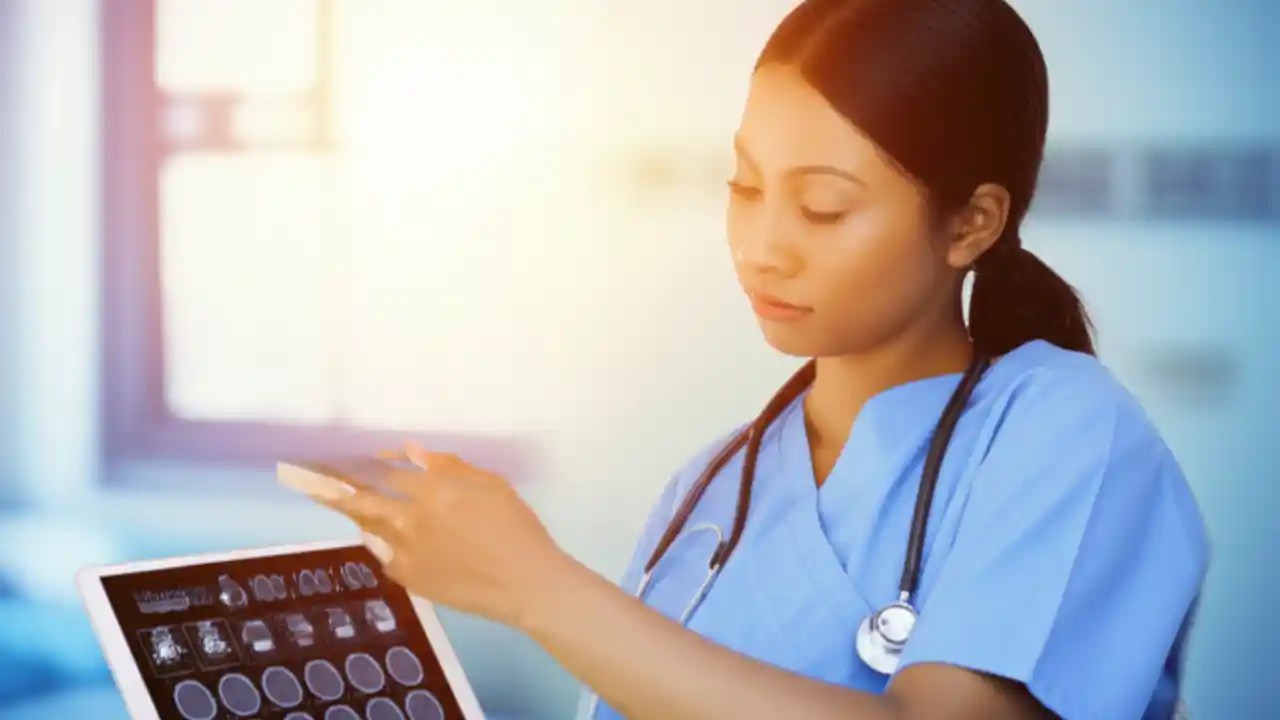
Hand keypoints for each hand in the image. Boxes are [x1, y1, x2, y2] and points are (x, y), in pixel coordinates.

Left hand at [318, 441, 571, 628]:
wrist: (525, 582)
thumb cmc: (515, 526)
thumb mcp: (489, 484)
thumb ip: (447, 466)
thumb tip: (410, 452)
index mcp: (433, 488)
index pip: (384, 470)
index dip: (362, 463)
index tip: (344, 459)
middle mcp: (411, 517)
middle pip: (360, 500)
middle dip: (328, 488)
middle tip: (303, 479)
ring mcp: (405, 550)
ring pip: (370, 528)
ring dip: (359, 515)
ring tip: (342, 504)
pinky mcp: (408, 577)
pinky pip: (387, 556)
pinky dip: (386, 544)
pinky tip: (391, 541)